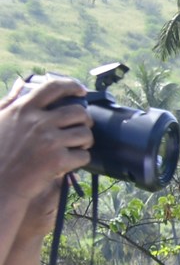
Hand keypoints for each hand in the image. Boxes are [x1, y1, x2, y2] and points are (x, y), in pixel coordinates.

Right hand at [0, 76, 90, 237]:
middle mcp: (38, 122)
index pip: (54, 87)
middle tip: (82, 127)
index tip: (81, 91)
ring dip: (85, 141)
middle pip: (79, 112)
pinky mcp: (58, 160)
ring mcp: (49, 141)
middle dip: (85, 120)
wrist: (0, 181)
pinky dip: (81, 160)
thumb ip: (11, 100)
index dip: (72, 86)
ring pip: (85, 134)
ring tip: (76, 146)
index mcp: (24, 109)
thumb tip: (21, 83)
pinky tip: (70, 162)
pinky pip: (84, 156)